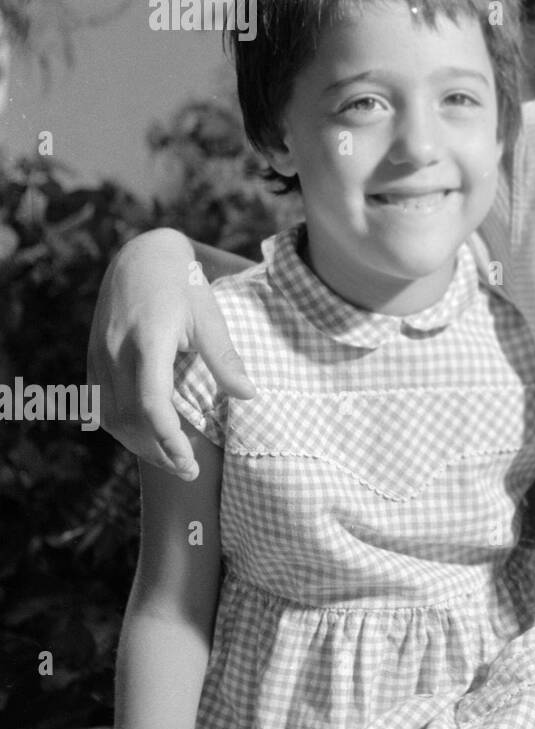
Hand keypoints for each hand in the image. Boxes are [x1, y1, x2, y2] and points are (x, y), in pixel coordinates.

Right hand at [87, 229, 255, 479]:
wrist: (139, 257)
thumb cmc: (182, 285)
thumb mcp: (209, 317)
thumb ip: (224, 359)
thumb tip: (249, 396)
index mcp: (149, 341)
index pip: (151, 403)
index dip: (168, 439)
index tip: (190, 463)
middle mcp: (116, 352)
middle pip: (131, 419)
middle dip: (159, 452)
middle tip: (190, 471)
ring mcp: (99, 357)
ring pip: (112, 418)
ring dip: (140, 445)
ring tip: (172, 459)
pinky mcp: (92, 360)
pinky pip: (101, 406)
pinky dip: (123, 428)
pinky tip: (146, 436)